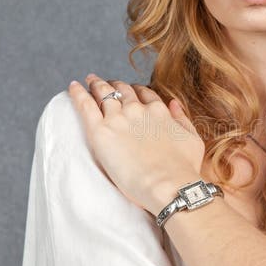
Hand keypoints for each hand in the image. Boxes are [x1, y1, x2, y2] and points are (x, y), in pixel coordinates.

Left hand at [67, 74, 205, 213]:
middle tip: (106, 84)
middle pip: (123, 90)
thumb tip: (173, 104)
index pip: (144, 94)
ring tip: (90, 80)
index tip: (130, 91)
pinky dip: (77, 93)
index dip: (136, 91)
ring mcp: (118, 118)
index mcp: (159, 111)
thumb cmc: (183, 169)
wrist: (168, 185)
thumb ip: (182, 119)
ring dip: (96, 85)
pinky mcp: (100, 131)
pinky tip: (73, 86)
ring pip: (103, 93)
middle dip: (115, 85)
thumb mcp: (192, 140)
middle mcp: (138, 110)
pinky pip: (85, 105)